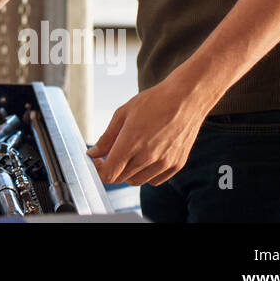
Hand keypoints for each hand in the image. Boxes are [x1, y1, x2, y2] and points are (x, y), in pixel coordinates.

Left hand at [85, 80, 210, 185]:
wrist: (185, 99)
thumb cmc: (154, 102)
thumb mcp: (123, 113)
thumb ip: (107, 137)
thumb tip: (94, 153)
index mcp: (132, 142)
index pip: (109, 173)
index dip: (98, 171)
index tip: (96, 162)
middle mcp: (148, 157)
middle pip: (120, 178)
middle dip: (110, 169)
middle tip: (108, 156)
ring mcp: (164, 163)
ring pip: (137, 181)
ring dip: (127, 172)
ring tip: (128, 154)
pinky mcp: (176, 165)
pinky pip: (154, 180)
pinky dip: (145, 174)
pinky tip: (145, 158)